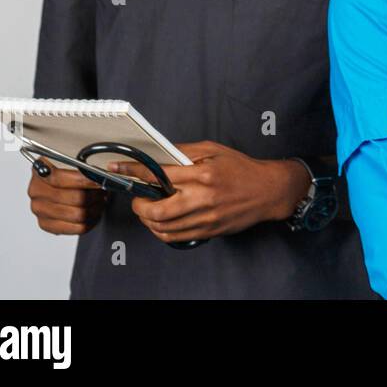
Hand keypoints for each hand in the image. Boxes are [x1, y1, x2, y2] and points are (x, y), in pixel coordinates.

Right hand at [27, 162, 107, 234]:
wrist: (60, 185)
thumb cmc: (69, 173)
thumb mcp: (76, 160)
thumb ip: (87, 165)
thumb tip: (107, 169)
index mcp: (41, 171)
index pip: (61, 179)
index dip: (84, 181)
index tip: (100, 181)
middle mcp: (37, 191)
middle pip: (75, 198)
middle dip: (95, 195)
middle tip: (103, 192)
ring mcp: (40, 209)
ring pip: (78, 215)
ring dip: (95, 208)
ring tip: (100, 201)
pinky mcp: (46, 224)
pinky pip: (77, 228)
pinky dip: (91, 221)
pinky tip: (93, 213)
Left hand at [109, 141, 309, 243]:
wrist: (268, 190)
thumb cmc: (242, 168)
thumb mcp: (214, 150)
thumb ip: (184, 152)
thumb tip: (157, 155)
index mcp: (202, 173)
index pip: (158, 174)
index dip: (133, 171)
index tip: (118, 168)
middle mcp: (202, 198)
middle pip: (155, 209)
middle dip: (138, 204)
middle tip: (137, 196)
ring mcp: (205, 218)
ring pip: (162, 227)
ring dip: (147, 219)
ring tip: (147, 208)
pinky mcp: (208, 231)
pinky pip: (174, 237)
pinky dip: (160, 230)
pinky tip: (160, 221)